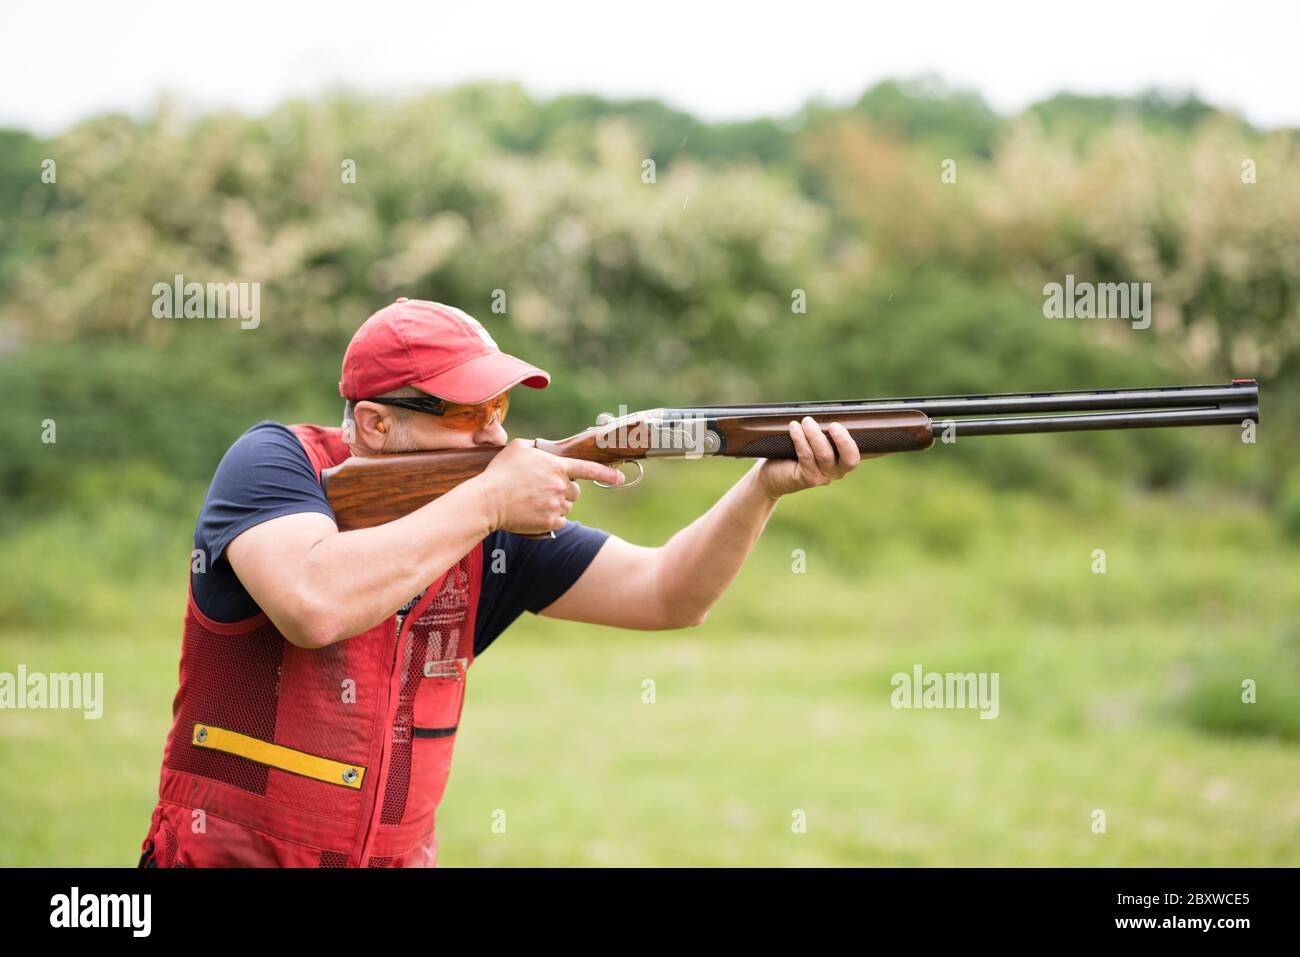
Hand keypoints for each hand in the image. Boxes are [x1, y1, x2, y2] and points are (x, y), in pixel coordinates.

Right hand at [472, 439, 625, 534]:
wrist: (488, 500)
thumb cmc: (500, 473)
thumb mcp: (518, 448)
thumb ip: (535, 447)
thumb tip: (540, 451)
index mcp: (558, 466)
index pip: (590, 469)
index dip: (607, 474)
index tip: (620, 478)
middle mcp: (562, 486)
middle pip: (576, 491)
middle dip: (564, 491)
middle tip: (543, 490)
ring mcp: (557, 505)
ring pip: (567, 506)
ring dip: (557, 504)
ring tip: (534, 501)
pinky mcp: (550, 522)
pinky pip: (560, 521)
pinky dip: (551, 519)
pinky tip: (535, 513)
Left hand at [755, 417, 862, 499]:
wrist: (773, 474)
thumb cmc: (794, 453)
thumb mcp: (812, 441)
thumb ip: (822, 431)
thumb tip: (824, 409)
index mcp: (842, 462)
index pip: (854, 456)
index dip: (849, 442)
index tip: (837, 424)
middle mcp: (836, 472)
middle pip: (848, 459)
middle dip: (842, 440)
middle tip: (832, 424)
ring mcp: (821, 477)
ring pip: (824, 455)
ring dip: (815, 435)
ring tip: (806, 421)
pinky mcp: (807, 478)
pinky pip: (806, 456)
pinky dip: (800, 439)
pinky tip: (794, 427)